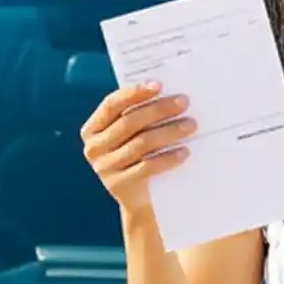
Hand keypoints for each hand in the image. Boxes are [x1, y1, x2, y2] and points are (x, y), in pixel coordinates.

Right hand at [79, 81, 197, 213]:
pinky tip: (184, 152)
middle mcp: (94, 147)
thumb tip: (170, 92)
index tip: (158, 85)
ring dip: (169, 131)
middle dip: (159, 110)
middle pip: (129, 122)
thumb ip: (139, 116)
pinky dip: (168, 158)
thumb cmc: (139, 156)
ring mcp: (104, 168)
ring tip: (191, 125)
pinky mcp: (119, 185)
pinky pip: (147, 167)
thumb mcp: (132, 136)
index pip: (111, 104)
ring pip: (141, 143)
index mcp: (92, 129)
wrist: (138, 198)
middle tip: (183, 102)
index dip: (134, 93)